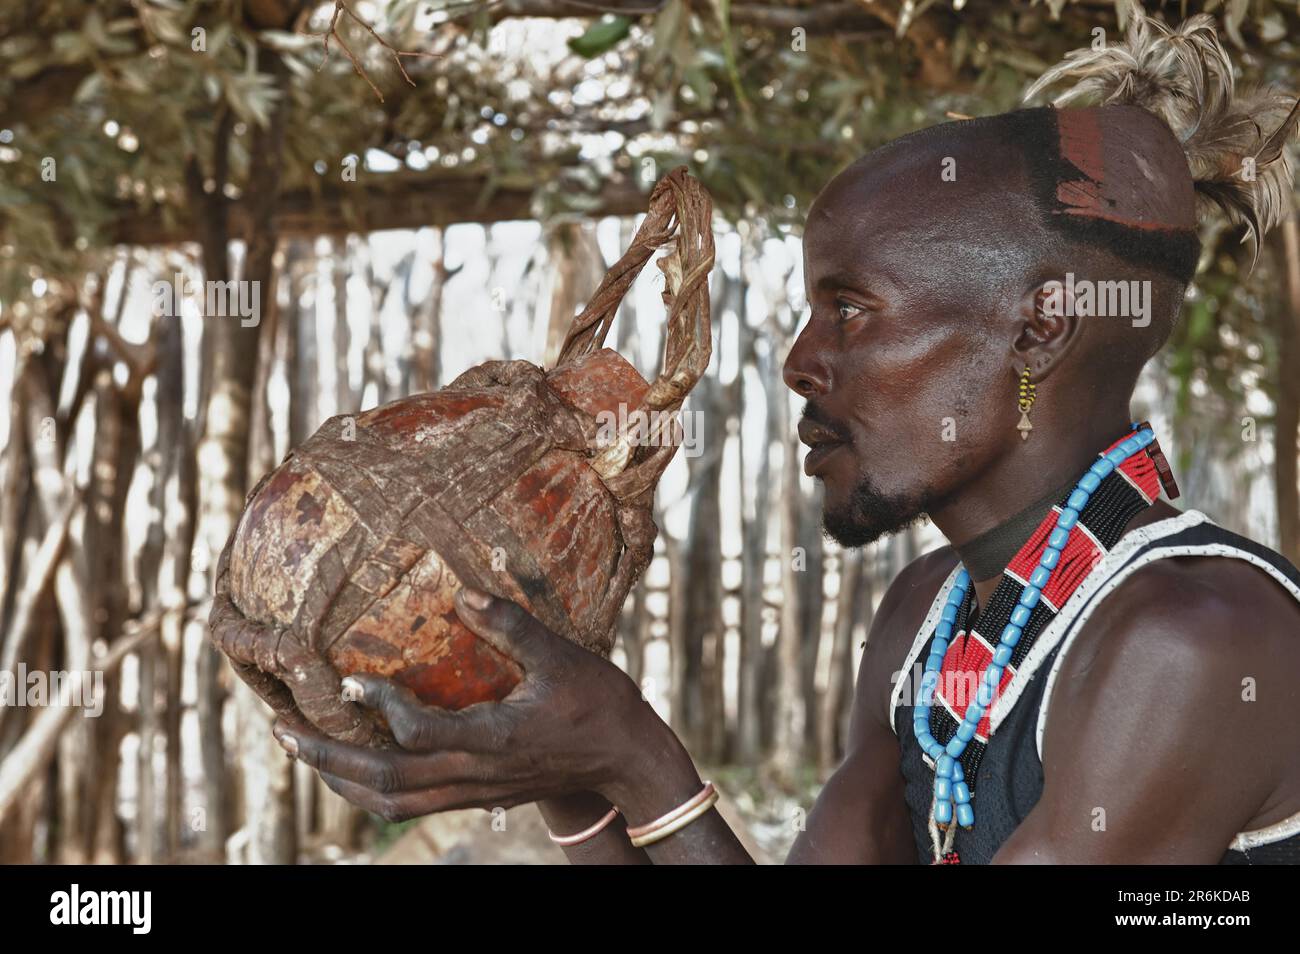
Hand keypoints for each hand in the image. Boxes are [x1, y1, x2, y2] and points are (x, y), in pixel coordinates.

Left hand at [273, 587, 678, 822]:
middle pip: (385, 780)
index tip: (347, 675)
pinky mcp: (475, 795)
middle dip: (327, 755)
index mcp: (493, 740)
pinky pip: (408, 805)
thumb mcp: (562, 658)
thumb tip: (464, 593)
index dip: (378, 704)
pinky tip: (352, 768)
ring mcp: (473, 792)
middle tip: (282, 728)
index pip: (418, 733)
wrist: (627, 762)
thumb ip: (512, 626)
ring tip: (303, 749)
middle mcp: (474, 775)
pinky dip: (370, 790)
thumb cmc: (599, 705)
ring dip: (340, 778)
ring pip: (391, 803)